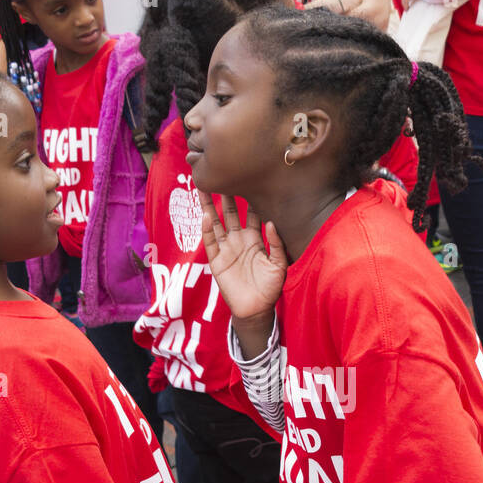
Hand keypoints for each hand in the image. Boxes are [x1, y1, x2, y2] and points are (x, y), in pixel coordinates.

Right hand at [199, 190, 287, 320]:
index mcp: (254, 238)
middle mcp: (238, 240)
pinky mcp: (217, 261)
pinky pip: (210, 243)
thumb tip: (271, 223)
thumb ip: (276, 243)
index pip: (250, 213)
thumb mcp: (279, 264)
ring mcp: (226, 249)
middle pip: (230, 212)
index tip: (247, 178)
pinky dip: (207, 230)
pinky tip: (206, 216)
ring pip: (216, 223)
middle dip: (226, 194)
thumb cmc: (270, 287)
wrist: (257, 309)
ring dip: (210, 206)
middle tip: (223, 173)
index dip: (249, 197)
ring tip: (204, 187)